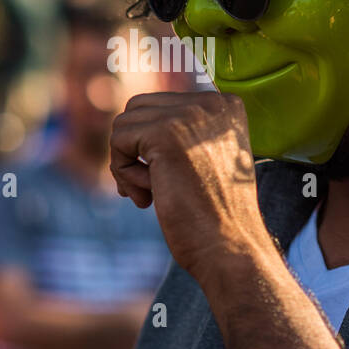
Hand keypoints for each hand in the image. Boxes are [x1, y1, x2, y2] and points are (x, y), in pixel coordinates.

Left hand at [109, 91, 274, 283]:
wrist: (229, 246)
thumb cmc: (215, 214)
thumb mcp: (206, 159)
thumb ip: (180, 135)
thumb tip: (125, 128)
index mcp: (225, 104)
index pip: (162, 106)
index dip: (151, 144)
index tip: (165, 177)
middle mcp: (211, 101)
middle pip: (138, 109)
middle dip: (134, 150)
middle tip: (149, 189)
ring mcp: (188, 114)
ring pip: (124, 125)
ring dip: (128, 165)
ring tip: (153, 195)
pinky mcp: (164, 132)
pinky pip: (119, 141)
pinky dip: (123, 173)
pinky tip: (148, 198)